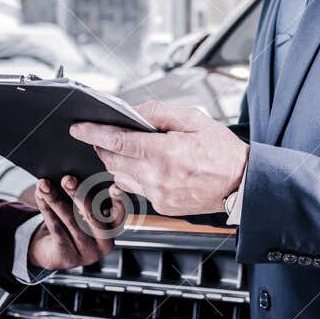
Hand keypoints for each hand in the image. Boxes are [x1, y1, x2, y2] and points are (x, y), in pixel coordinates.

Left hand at [27, 175, 122, 269]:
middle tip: (67, 179)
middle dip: (78, 195)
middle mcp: (104, 244)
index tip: (113, 186)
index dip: (118, 201)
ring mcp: (87, 254)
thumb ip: (86, 200)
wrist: (54, 252)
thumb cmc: (72, 226)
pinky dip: (47, 211)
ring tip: (45, 186)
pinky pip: (57, 230)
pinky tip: (41, 199)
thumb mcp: (83, 213)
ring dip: (55, 200)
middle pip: (93, 216)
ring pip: (71, 221)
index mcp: (113, 230)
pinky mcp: (69, 258)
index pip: (120, 214)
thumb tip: (73, 180)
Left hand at [70, 101, 246, 216]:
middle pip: (112, 161)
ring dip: (116, 163)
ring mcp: (158, 195)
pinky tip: (145, 166)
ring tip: (126, 150)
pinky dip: (133, 176)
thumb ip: (158, 113)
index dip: (93, 132)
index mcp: (164, 153)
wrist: (241, 183)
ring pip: (120, 177)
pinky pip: (136, 189)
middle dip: (103, 147)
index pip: (116, 141)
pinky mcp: (161, 207)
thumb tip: (132, 111)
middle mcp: (157, 177)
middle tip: (102, 135)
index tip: (78, 127)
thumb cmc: (221, 150)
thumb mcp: (193, 119)